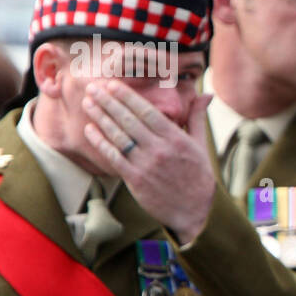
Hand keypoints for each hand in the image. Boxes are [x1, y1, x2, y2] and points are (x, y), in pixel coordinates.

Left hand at [82, 81, 216, 243]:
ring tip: (88, 104)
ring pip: (118, 136)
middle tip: (92, 87)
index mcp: (176, 138)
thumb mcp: (201, 144)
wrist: (195, 210)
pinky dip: (100, 142)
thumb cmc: (198, 175)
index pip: (147, 111)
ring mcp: (146, 165)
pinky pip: (113, 157)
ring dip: (101, 117)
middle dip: (108, 102)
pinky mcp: (135, 180)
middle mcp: (160, 149)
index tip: (112, 84)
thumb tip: (207, 94)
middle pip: (129, 120)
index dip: (127, 96)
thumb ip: (197, 117)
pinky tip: (90, 130)